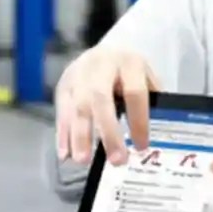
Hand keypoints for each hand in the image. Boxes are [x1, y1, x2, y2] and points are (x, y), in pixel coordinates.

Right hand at [54, 47, 160, 164]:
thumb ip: (151, 104)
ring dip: (79, 136)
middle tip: (115, 160)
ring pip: (77, 106)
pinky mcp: (63, 85)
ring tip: (84, 160)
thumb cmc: (129, 73)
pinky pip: (61, 112)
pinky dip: (62, 135)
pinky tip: (65, 154)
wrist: (105, 51)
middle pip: (101, 99)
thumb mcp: (146, 79)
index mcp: (128, 63)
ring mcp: (78, 74)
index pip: (134, 93)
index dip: (138, 121)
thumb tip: (152, 140)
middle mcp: (101, 65)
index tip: (141, 146)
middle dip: (107, 132)